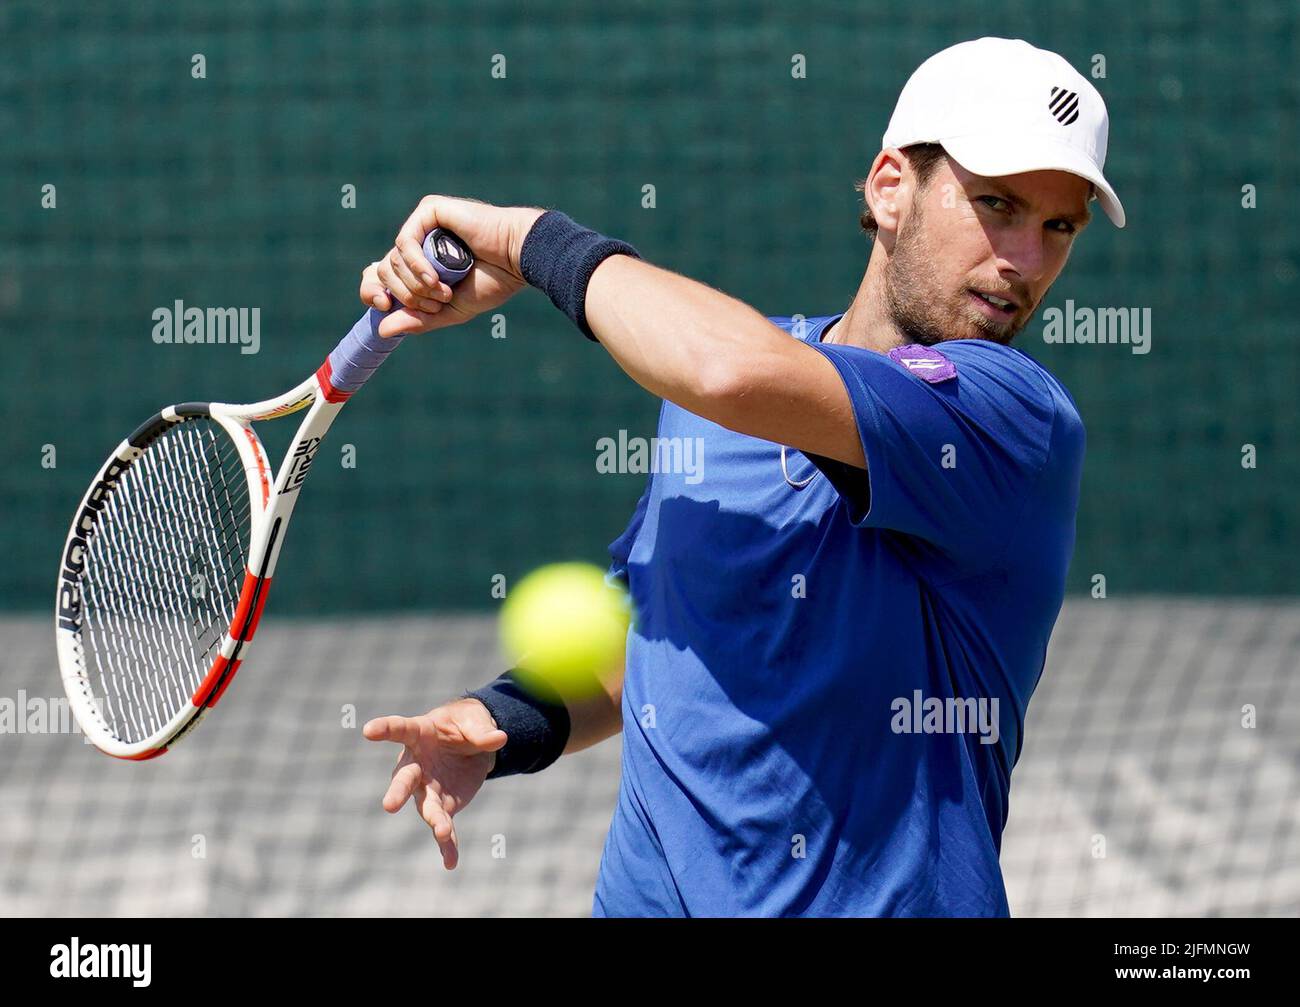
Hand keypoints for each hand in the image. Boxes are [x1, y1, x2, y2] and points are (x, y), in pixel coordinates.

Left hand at [360, 194, 545, 337]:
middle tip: (437, 302)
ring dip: (416, 285)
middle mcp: (418, 241)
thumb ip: (419, 319)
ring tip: (444, 292)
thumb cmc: (493, 282)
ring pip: (393, 259)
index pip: (379, 275)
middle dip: (406, 296)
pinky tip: (435, 278)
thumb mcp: (451, 310)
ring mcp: (423, 224)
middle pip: (384, 271)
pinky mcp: (429, 211)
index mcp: (420, 263)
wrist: (517, 259)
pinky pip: (404, 242)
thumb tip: (382, 330)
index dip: (373, 292)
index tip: (384, 306)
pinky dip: (416, 265)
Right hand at [363, 697, 508, 868]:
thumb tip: (499, 739)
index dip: (384, 728)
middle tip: (389, 805)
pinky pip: (444, 826)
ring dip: (434, 820)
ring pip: (426, 807)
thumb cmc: (464, 724)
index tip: (368, 730)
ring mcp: (427, 788)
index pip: (400, 729)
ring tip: (442, 832)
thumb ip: (482, 731)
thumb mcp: (475, 719)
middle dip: (398, 792)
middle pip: (404, 779)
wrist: (472, 743)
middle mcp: (416, 765)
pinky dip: (448, 844)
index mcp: (419, 734)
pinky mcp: (443, 805)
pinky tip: (451, 861)